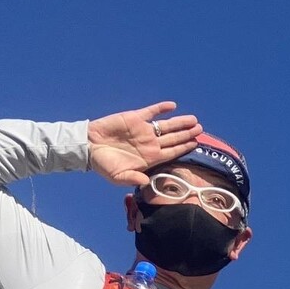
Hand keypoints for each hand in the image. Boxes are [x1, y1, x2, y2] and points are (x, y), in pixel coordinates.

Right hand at [88, 101, 202, 187]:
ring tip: (194, 120)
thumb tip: (147, 182)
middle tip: (201, 129)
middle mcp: (150, 143)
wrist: (88, 147)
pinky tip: (173, 106)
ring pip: (167, 125)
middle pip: (174, 138)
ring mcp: (144, 130)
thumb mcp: (118, 177)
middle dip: (187, 134)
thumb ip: (133, 179)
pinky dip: (161, 108)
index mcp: (150, 158)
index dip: (184, 148)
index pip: (172, 152)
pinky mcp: (135, 118)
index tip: (196, 144)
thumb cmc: (104, 164)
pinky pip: (151, 112)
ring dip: (180, 122)